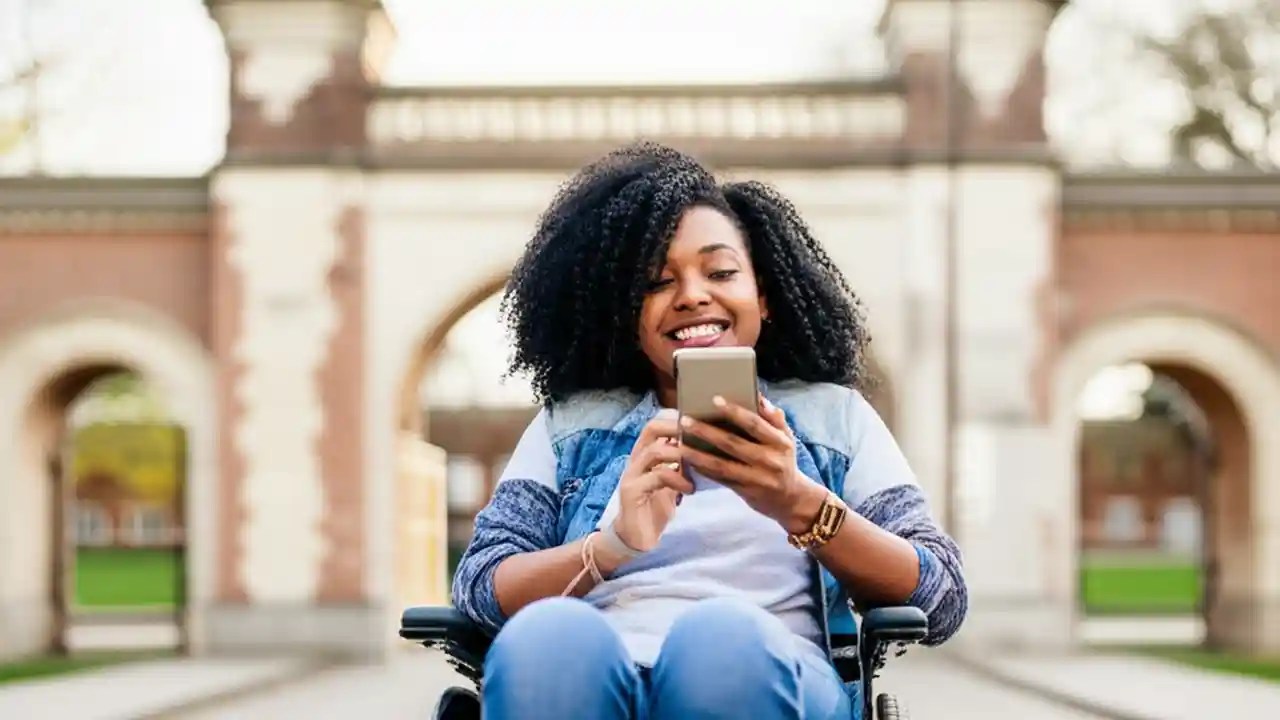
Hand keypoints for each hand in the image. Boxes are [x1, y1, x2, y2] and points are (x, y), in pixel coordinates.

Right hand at [613, 409, 695, 552]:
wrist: (635, 538)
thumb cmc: (654, 508)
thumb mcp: (671, 484)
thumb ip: (680, 466)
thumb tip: (702, 450)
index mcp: (644, 455)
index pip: (656, 425)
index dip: (675, 419)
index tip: (699, 420)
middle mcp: (636, 460)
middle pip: (651, 429)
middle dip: (676, 427)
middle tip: (699, 435)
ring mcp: (631, 475)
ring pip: (654, 451)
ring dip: (680, 455)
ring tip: (698, 465)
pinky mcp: (631, 492)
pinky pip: (656, 476)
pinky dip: (677, 479)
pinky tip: (689, 489)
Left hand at [678, 394, 823, 532]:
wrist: (792, 499)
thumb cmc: (784, 461)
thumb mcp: (786, 439)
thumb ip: (774, 418)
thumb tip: (758, 396)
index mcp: (779, 442)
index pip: (754, 423)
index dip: (735, 411)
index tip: (714, 399)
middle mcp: (769, 460)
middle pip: (733, 443)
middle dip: (706, 431)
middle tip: (685, 420)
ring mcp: (757, 478)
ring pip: (722, 465)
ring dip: (698, 454)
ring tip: (680, 444)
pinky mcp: (746, 492)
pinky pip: (721, 479)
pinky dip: (704, 470)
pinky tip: (688, 461)